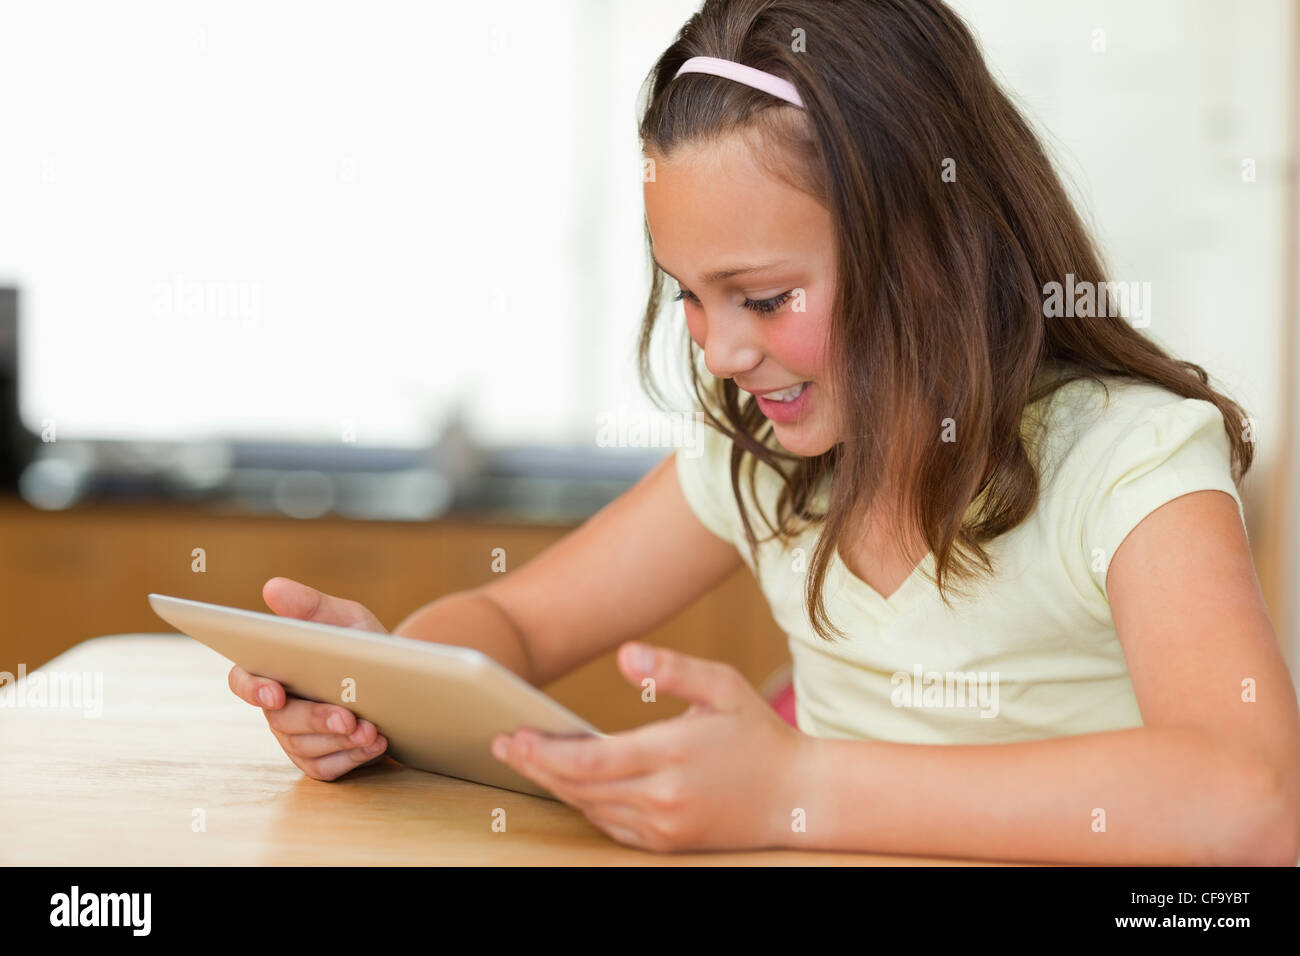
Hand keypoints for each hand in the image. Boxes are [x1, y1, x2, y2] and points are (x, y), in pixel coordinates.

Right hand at [226, 576, 390, 780]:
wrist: (404, 682)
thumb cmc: (364, 646)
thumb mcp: (345, 619)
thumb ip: (310, 606)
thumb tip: (273, 588)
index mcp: (275, 669)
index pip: (244, 680)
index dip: (253, 688)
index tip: (275, 693)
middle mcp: (279, 708)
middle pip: (282, 720)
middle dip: (316, 719)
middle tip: (347, 717)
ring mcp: (297, 738)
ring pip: (305, 747)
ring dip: (340, 739)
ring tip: (371, 729)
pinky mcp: (320, 761)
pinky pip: (326, 767)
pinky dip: (352, 757)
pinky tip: (376, 744)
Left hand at [489, 642, 807, 851]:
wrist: (797, 798)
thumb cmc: (757, 734)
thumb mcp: (723, 685)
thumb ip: (673, 668)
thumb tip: (624, 654)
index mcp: (672, 754)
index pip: (588, 760)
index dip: (543, 751)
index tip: (513, 734)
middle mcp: (663, 798)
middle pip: (579, 787)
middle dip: (535, 766)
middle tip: (503, 744)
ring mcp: (664, 827)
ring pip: (590, 808)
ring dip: (556, 785)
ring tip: (528, 759)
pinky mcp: (666, 844)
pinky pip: (611, 826)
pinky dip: (585, 804)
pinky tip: (569, 783)